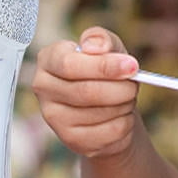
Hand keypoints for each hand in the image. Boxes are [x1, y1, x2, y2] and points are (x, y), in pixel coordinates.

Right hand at [31, 26, 141, 159]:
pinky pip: (108, 132)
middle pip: (86, 91)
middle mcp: (43, 88)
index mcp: (48, 60)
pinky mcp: (71, 138)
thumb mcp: (108, 49)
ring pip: (99, 113)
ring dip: (124, 105)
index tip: (132, 66)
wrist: (107, 106)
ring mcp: (54, 116)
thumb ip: (102, 39)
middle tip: (134, 85)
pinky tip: (119, 116)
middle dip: (120, 88)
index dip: (104, 66)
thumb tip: (94, 46)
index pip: (69, 64)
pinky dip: (125, 123)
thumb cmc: (105, 73)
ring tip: (125, 99)